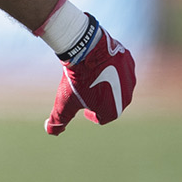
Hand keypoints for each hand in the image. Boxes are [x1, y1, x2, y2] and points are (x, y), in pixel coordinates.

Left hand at [46, 14, 135, 134]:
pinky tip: (98, 65)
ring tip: (92, 78)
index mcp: (114, 110)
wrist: (86, 49)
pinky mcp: (129, 62)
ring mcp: (130, 78)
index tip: (83, 108)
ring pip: (118, 84)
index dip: (92, 115)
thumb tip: (51, 131)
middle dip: (100, 100)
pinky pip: (120, 69)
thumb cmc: (77, 79)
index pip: (103, 118)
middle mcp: (127, 96)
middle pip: (112, 102)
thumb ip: (58, 121)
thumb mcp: (64, 103)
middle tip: (87, 93)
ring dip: (107, 84)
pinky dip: (112, 69)